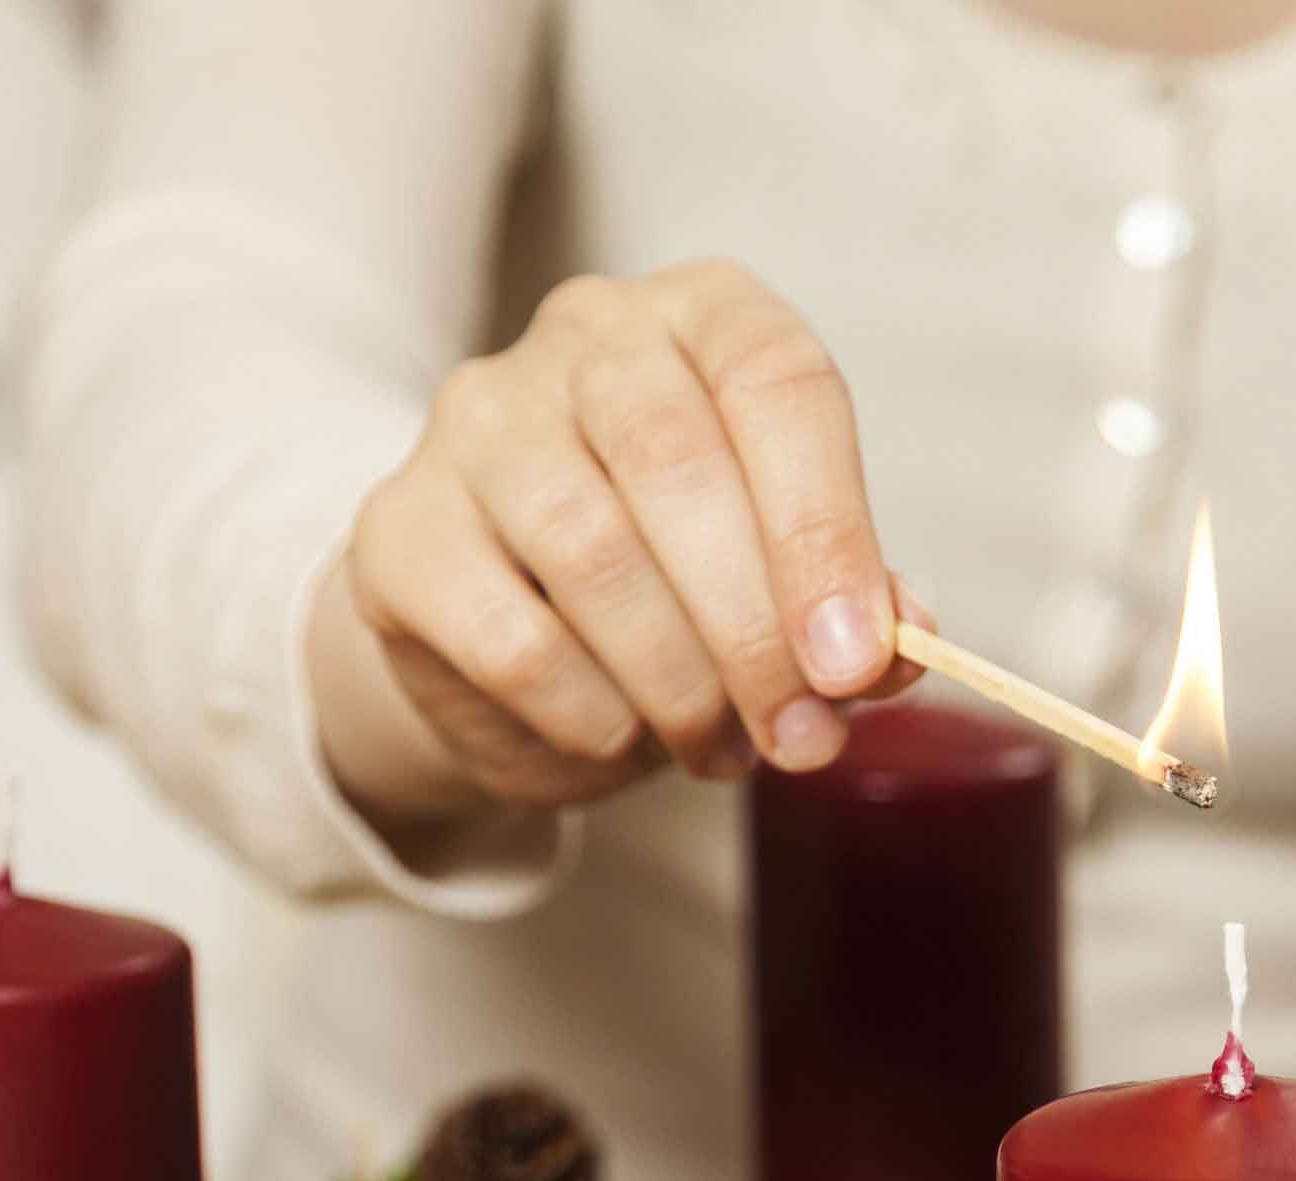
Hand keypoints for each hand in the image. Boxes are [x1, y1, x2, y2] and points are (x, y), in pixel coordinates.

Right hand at [309, 261, 925, 829]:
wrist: (512, 647)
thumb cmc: (680, 583)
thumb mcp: (786, 582)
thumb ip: (854, 606)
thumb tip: (896, 650)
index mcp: (705, 317)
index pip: (777, 382)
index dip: (826, 531)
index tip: (855, 663)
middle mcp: (586, 335)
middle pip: (676, 464)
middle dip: (754, 629)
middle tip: (797, 736)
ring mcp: (477, 419)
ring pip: (591, 552)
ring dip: (677, 683)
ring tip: (717, 748)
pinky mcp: (399, 527)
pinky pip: (509, 636)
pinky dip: (587, 710)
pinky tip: (619, 735)